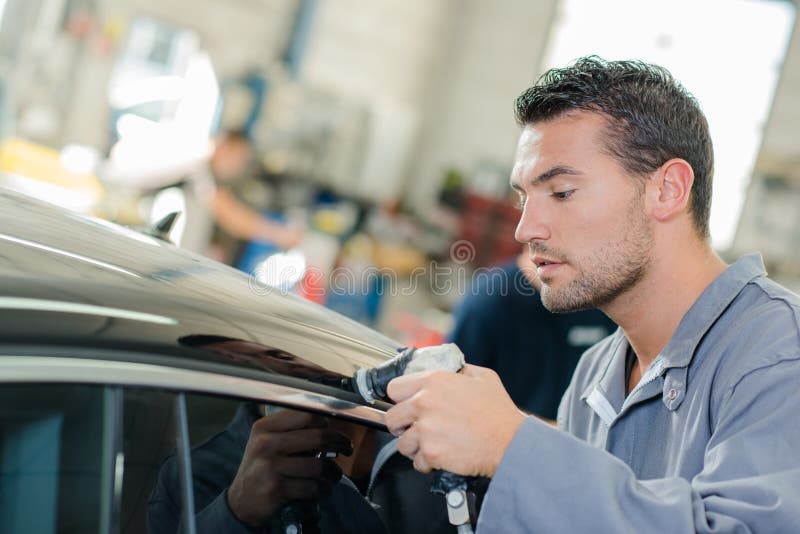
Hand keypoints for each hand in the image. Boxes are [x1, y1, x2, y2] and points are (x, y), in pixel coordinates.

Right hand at [226, 410, 351, 526]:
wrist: (241, 501)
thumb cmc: (260, 469)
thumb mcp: (266, 442)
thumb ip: (290, 430)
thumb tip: (327, 422)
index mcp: (264, 427)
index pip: (306, 415)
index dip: (326, 422)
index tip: (333, 430)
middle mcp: (265, 444)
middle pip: (318, 437)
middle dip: (339, 442)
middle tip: (346, 448)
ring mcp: (270, 467)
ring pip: (318, 465)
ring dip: (333, 472)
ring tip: (334, 474)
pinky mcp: (276, 489)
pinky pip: (312, 487)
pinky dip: (323, 489)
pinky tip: (322, 489)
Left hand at [385, 364, 525, 476]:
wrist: (510, 442)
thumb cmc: (498, 412)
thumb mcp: (482, 377)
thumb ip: (460, 371)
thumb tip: (451, 370)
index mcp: (434, 381)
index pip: (394, 388)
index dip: (400, 398)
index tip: (406, 405)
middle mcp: (424, 403)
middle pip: (392, 417)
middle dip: (402, 425)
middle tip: (416, 429)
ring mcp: (425, 429)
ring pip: (402, 443)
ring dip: (415, 447)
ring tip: (432, 444)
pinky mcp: (431, 452)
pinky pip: (417, 462)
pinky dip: (427, 463)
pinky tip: (441, 456)